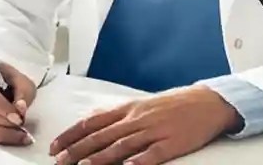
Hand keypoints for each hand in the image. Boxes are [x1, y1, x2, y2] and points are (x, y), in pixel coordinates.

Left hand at [48, 86, 241, 164]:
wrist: (207, 103)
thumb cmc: (172, 105)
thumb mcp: (141, 104)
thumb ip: (116, 114)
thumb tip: (91, 119)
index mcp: (128, 109)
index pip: (92, 121)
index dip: (71, 134)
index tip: (55, 146)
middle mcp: (137, 119)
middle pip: (102, 135)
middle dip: (78, 149)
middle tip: (60, 161)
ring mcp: (154, 131)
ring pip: (122, 145)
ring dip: (101, 158)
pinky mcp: (171, 143)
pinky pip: (152, 154)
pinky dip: (138, 162)